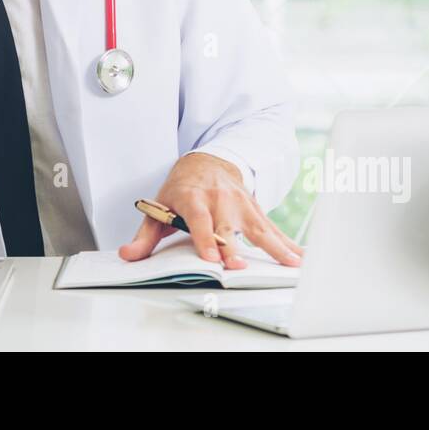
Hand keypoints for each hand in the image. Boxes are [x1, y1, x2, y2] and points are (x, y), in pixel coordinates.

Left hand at [118, 153, 303, 269]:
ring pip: (257, 227)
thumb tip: (128, 256)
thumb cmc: (180, 189)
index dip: (205, 239)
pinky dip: (287, 242)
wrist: (206, 162)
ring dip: (274, 247)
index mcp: (194, 199)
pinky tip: (300, 257)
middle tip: (238, 267)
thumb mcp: (158, 208)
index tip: (210, 258)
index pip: (199, 220)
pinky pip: (272, 228)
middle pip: (228, 227)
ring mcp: (240, 204)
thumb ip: (145, 236)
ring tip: (290, 264)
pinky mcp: (254, 209)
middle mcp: (219, 200)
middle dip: (233, 248)